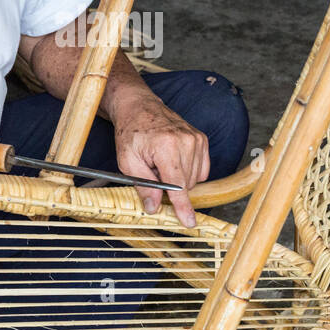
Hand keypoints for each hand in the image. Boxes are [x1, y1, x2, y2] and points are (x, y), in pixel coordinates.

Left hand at [112, 92, 209, 227]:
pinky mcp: (202, 139)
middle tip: (152, 170)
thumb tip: (154, 207)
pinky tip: (174, 162)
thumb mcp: (127, 161)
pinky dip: (188, 172)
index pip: (178, 184)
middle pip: (186, 184)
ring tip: (161, 162)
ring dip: (178, 178)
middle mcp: (186, 141)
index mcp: (166, 145)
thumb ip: (143, 185)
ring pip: (194, 179)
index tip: (189, 221)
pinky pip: (201, 170)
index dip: (183, 206)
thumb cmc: (131, 133)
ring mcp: (197, 139)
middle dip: (169, 186)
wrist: (139, 107)